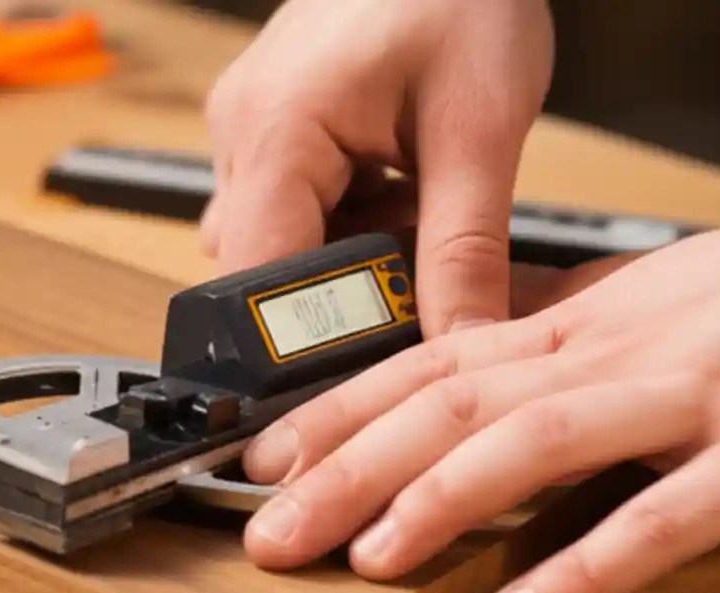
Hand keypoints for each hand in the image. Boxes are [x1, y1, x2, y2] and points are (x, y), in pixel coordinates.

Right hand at [202, 0, 553, 335]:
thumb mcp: (480, 129)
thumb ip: (466, 249)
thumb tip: (459, 343)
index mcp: (276, 130)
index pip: (257, 281)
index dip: (312, 332)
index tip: (379, 339)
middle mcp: (239, 130)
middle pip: (262, 268)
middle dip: (340, 284)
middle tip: (418, 247)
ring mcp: (245, 124)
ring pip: (276, 239)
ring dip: (342, 247)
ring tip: (411, 192)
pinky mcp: (265, 121)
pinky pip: (288, 202)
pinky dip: (341, 213)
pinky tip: (391, 176)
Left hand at [241, 200, 719, 592]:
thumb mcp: (638, 300)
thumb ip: (547, 327)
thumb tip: (454, 345)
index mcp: (576, 323)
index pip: (429, 363)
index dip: (339, 412)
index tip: (265, 461)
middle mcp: (613, 353)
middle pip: (456, 405)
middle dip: (352, 468)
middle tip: (276, 530)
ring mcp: (687, 401)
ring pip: (539, 442)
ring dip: (442, 501)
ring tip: (369, 557)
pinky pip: (663, 516)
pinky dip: (586, 564)